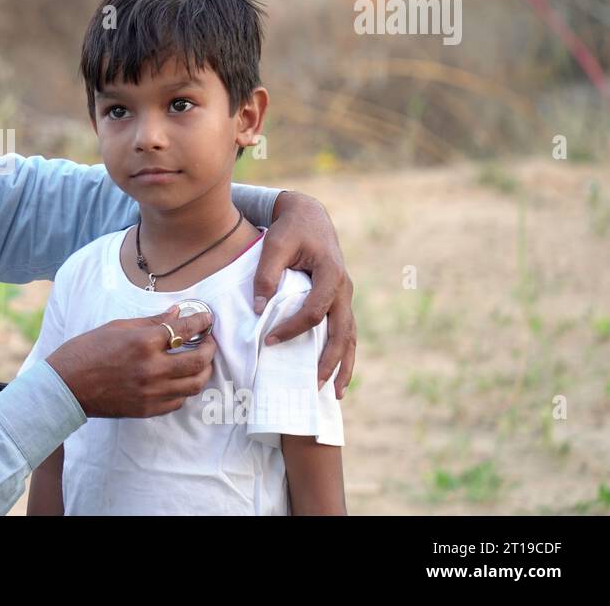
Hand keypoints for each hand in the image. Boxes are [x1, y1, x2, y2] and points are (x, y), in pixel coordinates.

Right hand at [45, 306, 217, 417]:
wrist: (66, 385)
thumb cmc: (86, 351)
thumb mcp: (117, 328)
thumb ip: (151, 322)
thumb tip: (177, 313)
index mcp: (143, 343)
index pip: (184, 330)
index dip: (201, 322)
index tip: (207, 318)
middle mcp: (152, 369)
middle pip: (199, 360)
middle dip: (209, 348)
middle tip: (208, 341)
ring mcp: (152, 392)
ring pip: (194, 384)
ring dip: (202, 371)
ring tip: (199, 361)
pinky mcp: (148, 410)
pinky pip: (178, 401)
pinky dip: (184, 389)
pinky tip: (179, 380)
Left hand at [255, 190, 356, 398]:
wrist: (309, 216)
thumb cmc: (290, 230)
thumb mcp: (274, 245)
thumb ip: (266, 275)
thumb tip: (259, 308)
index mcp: (331, 274)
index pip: (314, 311)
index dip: (293, 329)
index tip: (270, 341)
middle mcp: (344, 288)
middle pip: (342, 332)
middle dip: (329, 362)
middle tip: (313, 386)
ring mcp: (346, 296)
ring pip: (350, 336)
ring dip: (343, 365)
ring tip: (336, 394)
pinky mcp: (340, 300)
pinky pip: (346, 332)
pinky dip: (343, 354)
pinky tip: (337, 375)